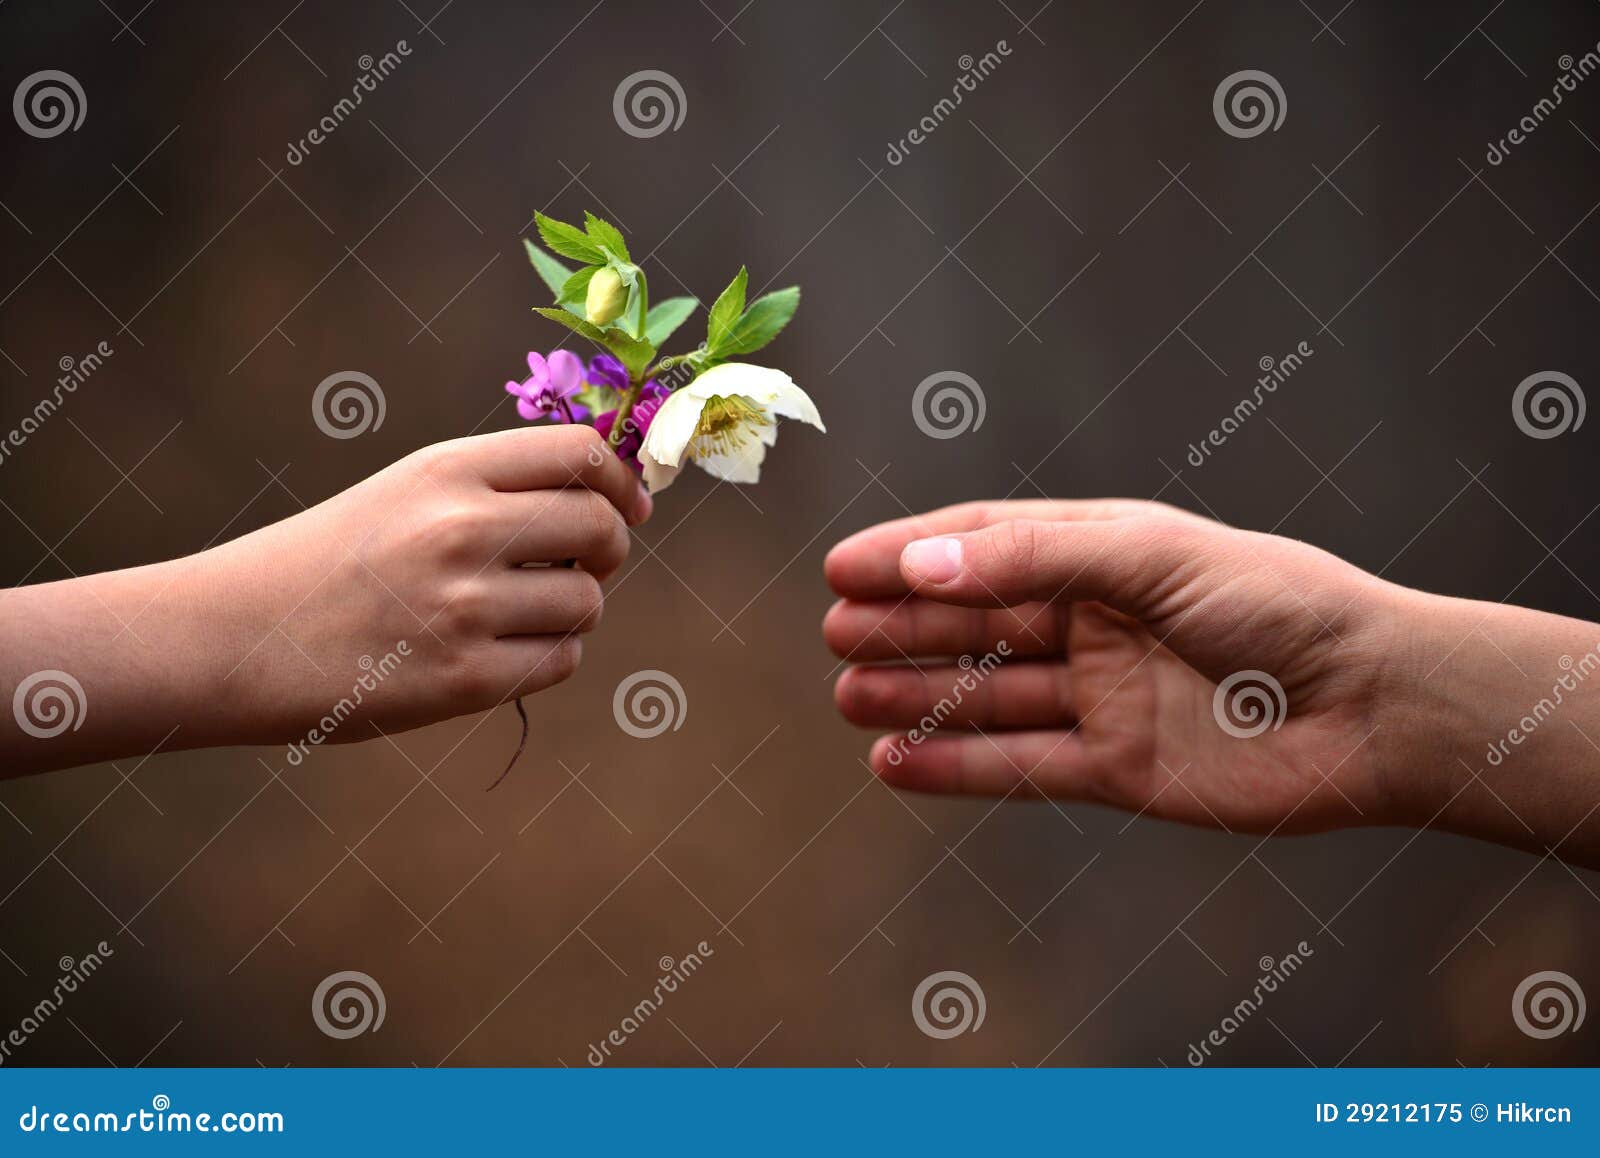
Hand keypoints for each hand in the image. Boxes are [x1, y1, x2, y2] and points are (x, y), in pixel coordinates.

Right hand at [1, 425, 649, 774]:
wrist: (238, 635)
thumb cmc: (335, 559)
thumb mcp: (408, 490)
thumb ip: (499, 485)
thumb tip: (614, 499)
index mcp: (447, 471)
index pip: (581, 453)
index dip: (623, 479)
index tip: (631, 504)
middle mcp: (461, 530)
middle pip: (602, 525)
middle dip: (610, 547)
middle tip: (582, 563)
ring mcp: (464, 607)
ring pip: (589, 603)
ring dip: (573, 609)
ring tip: (519, 611)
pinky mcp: (463, 679)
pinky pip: (561, 661)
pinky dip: (548, 657)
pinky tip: (501, 650)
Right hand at [824, 499, 1599, 863]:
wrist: (1373, 708)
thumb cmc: (1280, 605)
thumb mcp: (1152, 556)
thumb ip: (1036, 559)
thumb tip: (923, 567)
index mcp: (1105, 553)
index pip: (986, 546)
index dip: (911, 555)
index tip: (842, 567)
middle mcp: (1097, 622)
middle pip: (977, 621)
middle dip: (904, 623)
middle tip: (834, 631)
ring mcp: (1104, 695)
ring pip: (988, 694)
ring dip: (917, 695)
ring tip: (848, 695)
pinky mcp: (1118, 767)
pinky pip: (1019, 765)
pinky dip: (957, 767)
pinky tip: (896, 763)